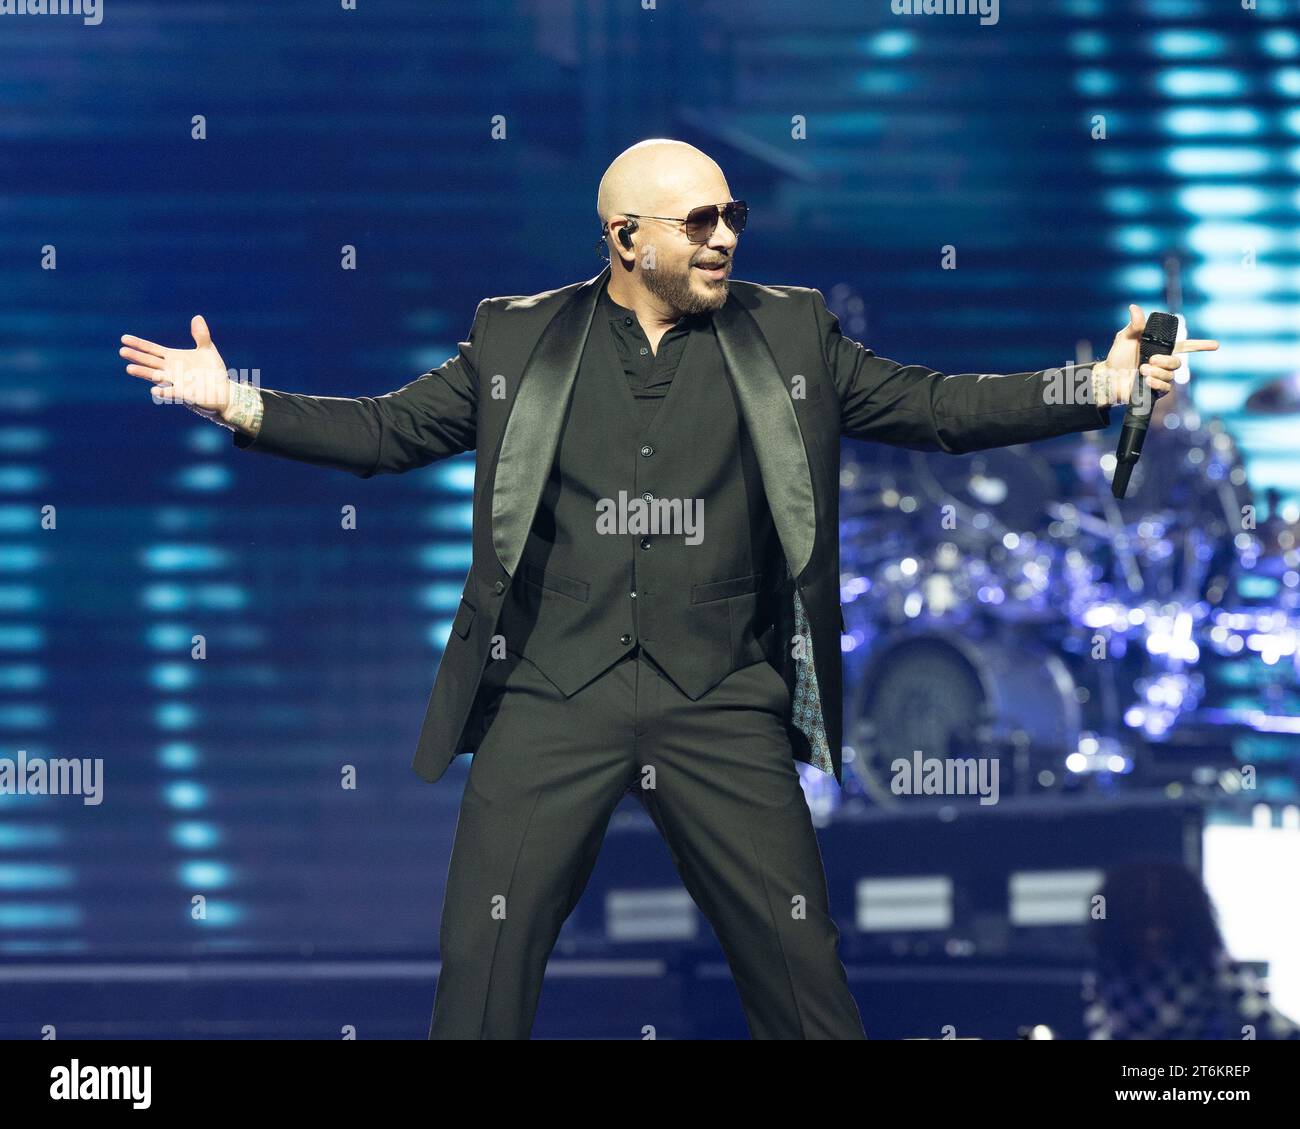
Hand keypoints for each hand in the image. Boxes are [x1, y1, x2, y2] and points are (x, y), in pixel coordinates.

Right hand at [120, 315, 231, 415]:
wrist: (223, 391)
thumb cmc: (212, 371)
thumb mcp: (207, 350)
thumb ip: (201, 335)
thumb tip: (197, 317)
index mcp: (173, 358)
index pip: (152, 349)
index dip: (139, 344)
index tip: (124, 338)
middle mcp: (170, 370)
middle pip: (150, 362)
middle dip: (136, 356)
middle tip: (122, 351)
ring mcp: (175, 382)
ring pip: (156, 377)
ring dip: (144, 373)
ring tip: (129, 369)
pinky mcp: (184, 394)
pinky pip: (172, 393)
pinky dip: (163, 392)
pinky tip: (153, 390)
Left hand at [1098, 303, 1218, 406]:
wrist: (1107, 377)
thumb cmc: (1117, 357)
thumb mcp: (1125, 338)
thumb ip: (1134, 325)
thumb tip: (1134, 307)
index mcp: (1160, 349)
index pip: (1185, 347)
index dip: (1201, 346)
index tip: (1216, 345)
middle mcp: (1163, 364)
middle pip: (1178, 363)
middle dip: (1166, 361)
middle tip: (1150, 360)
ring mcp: (1160, 378)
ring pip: (1171, 375)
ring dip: (1157, 372)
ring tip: (1141, 370)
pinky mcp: (1155, 390)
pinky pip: (1165, 388)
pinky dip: (1157, 383)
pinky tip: (1146, 381)